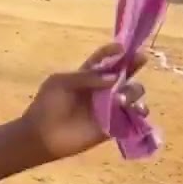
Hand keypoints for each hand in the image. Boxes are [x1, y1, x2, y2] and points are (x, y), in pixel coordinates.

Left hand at [22, 42, 148, 161]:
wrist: (42, 135)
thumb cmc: (47, 105)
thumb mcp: (61, 83)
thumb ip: (86, 77)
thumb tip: (115, 77)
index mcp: (87, 76)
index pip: (104, 60)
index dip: (115, 51)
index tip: (123, 48)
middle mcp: (101, 89)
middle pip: (124, 74)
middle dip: (133, 66)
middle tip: (140, 61)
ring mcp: (109, 107)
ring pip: (132, 93)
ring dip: (133, 91)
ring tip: (122, 99)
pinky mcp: (114, 126)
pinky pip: (133, 116)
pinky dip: (139, 111)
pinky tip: (136, 110)